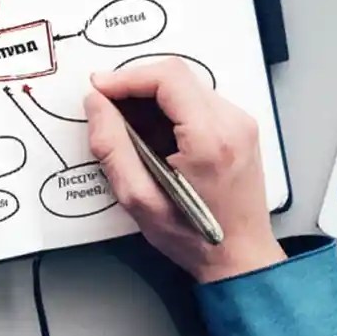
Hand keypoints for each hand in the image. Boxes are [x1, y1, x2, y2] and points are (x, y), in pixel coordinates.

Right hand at [84, 60, 285, 282]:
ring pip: (186, 86)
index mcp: (210, 139)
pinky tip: (153, 134)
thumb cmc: (193, 237)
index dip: (126, 77)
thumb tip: (96, 104)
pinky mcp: (240, 129)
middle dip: (135, 85)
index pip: (168, 78)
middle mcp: (233, 123)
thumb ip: (111, 146)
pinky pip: (198, 101)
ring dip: (151, 97)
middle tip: (106, 107)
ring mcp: (241, 124)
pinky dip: (169, 108)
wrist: (240, 258)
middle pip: (177, 76)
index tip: (99, 89)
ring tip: (128, 126)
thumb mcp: (138, 198)